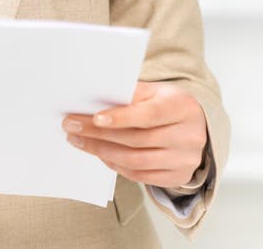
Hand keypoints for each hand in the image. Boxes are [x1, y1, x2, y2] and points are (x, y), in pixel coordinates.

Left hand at [61, 81, 206, 189]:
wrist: (196, 125)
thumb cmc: (167, 103)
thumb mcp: (154, 90)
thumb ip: (130, 94)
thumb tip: (94, 99)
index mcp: (182, 107)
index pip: (149, 115)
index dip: (121, 118)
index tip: (94, 118)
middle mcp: (188, 136)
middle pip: (137, 139)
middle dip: (100, 134)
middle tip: (72, 127)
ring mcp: (185, 160)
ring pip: (137, 161)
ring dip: (102, 152)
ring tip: (79, 142)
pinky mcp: (178, 177)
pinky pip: (141, 176)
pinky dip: (117, 166)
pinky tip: (100, 154)